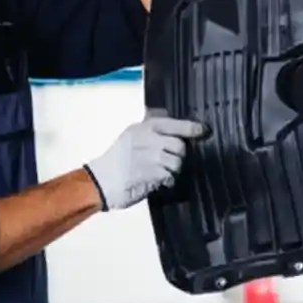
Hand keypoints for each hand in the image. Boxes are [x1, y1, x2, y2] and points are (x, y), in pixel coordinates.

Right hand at [83, 112, 206, 210]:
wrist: (99, 181)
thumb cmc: (117, 160)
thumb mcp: (132, 136)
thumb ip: (152, 129)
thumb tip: (173, 121)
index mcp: (143, 127)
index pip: (173, 123)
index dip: (191, 127)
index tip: (203, 130)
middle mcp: (146, 139)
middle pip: (179, 145)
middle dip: (179, 155)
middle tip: (171, 161)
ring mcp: (148, 156)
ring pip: (177, 161)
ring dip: (174, 169)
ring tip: (163, 172)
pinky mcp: (150, 174)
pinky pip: (170, 176)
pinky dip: (168, 180)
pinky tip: (159, 181)